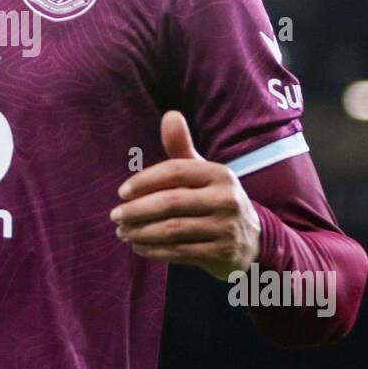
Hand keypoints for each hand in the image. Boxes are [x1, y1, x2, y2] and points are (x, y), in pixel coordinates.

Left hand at [111, 111, 260, 279]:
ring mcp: (226, 228)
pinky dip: (154, 251)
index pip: (175, 171)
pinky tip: (138, 247)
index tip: (122, 192)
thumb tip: (170, 115)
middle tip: (115, 215)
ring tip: (122, 232)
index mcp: (219, 174)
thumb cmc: (214, 198)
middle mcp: (226, 199)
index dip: (145, 181)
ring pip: (173, 230)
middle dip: (137, 210)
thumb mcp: (202, 172)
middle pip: (171, 203)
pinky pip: (180, 252)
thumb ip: (181, 148)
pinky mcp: (222, 254)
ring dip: (141, 232)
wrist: (252, 239)